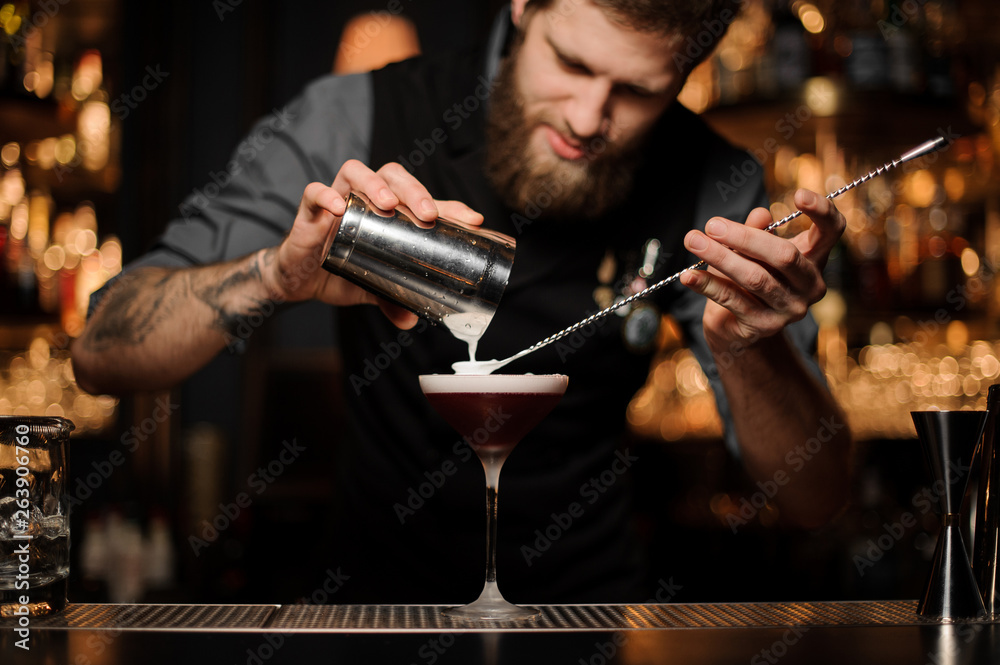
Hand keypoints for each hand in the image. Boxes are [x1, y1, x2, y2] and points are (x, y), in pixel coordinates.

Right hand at [264, 160, 483, 327]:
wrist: (298, 280)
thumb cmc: (339, 271)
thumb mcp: (371, 286)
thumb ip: (391, 298)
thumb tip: (411, 320)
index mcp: (387, 212)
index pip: (421, 200)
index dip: (449, 206)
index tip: (472, 220)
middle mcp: (364, 199)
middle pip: (392, 174)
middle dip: (413, 189)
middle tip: (427, 213)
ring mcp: (337, 201)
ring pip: (356, 172)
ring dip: (375, 184)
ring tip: (388, 204)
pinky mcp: (309, 212)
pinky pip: (313, 193)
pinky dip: (325, 196)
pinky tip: (338, 207)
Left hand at [679, 188, 844, 350]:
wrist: (739, 328)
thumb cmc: (750, 278)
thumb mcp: (754, 251)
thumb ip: (757, 231)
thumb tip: (760, 215)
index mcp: (814, 259)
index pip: (831, 231)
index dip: (822, 211)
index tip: (799, 194)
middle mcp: (809, 286)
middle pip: (784, 256)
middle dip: (745, 238)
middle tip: (712, 224)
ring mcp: (789, 309)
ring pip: (754, 278)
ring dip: (719, 257)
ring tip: (693, 241)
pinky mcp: (763, 326)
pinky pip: (731, 300)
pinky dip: (707, 285)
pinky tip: (689, 275)